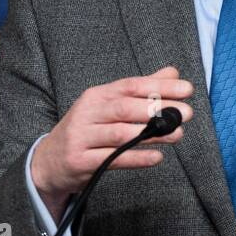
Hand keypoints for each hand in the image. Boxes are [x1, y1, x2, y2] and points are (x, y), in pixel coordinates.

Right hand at [30, 65, 193, 216]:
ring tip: (178, 134)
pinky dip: (137, 158)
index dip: (160, 86)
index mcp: (96, 96)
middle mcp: (86, 113)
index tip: (187, 89)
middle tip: (186, 113)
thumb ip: (141, 90)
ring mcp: (81, 137)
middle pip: (125, 107)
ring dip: (152, 134)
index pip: (131, 86)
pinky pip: (112, 159)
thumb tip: (173, 73)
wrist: (48, 162)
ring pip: (120, 133)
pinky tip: (157, 157)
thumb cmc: (87, 131)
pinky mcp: (80, 161)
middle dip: (158, 109)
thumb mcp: (108, 107)